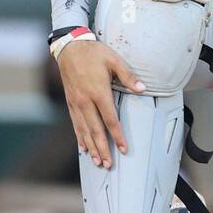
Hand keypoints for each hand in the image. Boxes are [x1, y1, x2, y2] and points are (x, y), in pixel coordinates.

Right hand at [57, 40, 144, 168]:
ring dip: (91, 147)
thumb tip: (142, 89)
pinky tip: (83, 147)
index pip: (110, 120)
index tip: (124, 148)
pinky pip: (75, 124)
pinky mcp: (70, 102)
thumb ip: (128, 76)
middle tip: (109, 164)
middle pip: (96, 130)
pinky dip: (80, 137)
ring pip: (84, 130)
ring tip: (98, 161)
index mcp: (98, 92)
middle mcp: (86, 101)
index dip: (118, 136)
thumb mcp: (113, 60)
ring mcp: (76, 103)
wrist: (69, 47)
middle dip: (103, 148)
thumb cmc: (93, 52)